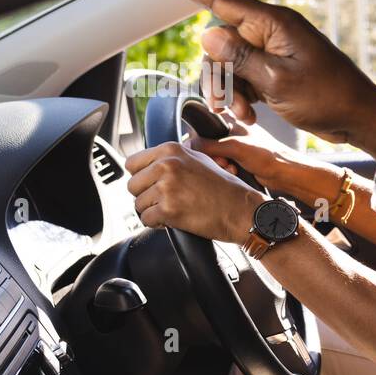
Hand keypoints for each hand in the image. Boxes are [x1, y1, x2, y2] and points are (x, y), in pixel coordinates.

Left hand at [126, 140, 265, 243]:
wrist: (243, 211)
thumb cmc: (226, 189)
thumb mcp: (200, 160)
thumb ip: (173, 159)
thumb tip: (149, 164)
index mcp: (171, 150)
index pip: (132, 163)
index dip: (141, 177)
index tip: (152, 185)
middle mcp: (166, 165)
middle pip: (132, 185)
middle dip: (146, 196)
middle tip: (167, 201)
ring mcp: (167, 187)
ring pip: (138, 204)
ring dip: (152, 211)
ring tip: (174, 210)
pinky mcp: (168, 209)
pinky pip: (146, 220)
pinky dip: (157, 224)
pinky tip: (174, 220)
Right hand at [158, 0, 375, 145]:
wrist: (358, 118)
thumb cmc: (328, 97)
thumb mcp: (277, 80)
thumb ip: (240, 58)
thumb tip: (208, 34)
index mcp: (275, 24)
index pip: (223, 1)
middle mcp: (271, 33)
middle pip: (220, 42)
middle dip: (217, 73)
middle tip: (225, 101)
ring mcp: (273, 53)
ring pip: (229, 65)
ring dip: (229, 90)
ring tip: (243, 113)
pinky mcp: (275, 72)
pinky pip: (243, 78)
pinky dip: (242, 96)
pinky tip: (251, 114)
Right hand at [189, 111, 304, 191]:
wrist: (284, 174)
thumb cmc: (267, 155)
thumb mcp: (235, 147)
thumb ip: (209, 145)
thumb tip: (188, 146)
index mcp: (230, 119)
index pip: (202, 124)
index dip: (201, 139)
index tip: (206, 150)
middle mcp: (230, 130)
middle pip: (205, 142)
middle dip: (211, 156)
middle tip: (223, 162)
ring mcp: (233, 145)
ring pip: (211, 155)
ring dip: (218, 165)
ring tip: (231, 168)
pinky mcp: (236, 158)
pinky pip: (220, 163)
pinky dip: (224, 169)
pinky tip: (234, 172)